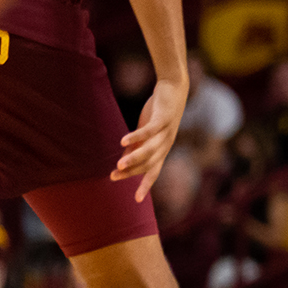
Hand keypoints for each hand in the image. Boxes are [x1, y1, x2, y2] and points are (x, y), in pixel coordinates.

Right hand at [111, 78, 185, 201]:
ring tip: (118, 165)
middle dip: (132, 172)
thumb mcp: (146, 132)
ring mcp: (166, 131)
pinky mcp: (163, 118)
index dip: (146, 185)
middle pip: (150, 163)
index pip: (154, 171)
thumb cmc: (158, 112)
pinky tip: (122, 141)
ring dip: (134, 158)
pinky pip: (149, 130)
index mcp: (162, 149)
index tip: (136, 200)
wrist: (173, 88)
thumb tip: (123, 163)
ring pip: (150, 150)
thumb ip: (136, 147)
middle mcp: (166, 143)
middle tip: (113, 176)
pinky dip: (136, 136)